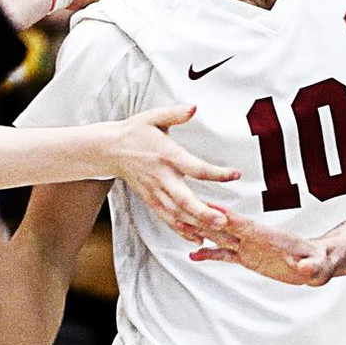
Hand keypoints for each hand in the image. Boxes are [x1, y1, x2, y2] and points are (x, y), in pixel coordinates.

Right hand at [107, 106, 238, 236]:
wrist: (110, 150)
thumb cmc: (135, 132)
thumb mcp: (153, 117)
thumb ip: (174, 113)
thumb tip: (193, 107)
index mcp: (167, 156)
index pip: (194, 168)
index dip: (215, 173)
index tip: (235, 174)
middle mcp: (162, 178)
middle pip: (184, 200)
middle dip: (203, 213)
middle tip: (224, 222)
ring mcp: (155, 192)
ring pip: (177, 214)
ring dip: (197, 226)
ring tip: (219, 234)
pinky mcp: (151, 201)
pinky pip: (168, 219)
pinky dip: (182, 231)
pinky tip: (198, 238)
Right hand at [186, 205, 332, 285]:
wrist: (317, 263)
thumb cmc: (321, 262)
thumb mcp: (319, 267)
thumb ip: (311, 266)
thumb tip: (306, 267)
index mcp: (271, 237)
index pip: (247, 226)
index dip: (229, 218)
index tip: (212, 208)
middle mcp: (256, 238)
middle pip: (227, 227)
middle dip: (207, 219)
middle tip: (184, 209)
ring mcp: (249, 247)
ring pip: (221, 238)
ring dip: (202, 232)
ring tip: (181, 228)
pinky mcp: (247, 257)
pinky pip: (224, 255)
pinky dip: (209, 254)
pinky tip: (194, 255)